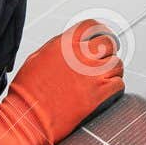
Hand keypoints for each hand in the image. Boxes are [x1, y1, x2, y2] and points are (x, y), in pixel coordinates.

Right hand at [0, 19, 123, 144]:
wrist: (26, 118)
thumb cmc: (26, 93)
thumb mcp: (37, 58)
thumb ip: (58, 48)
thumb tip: (70, 46)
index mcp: (64, 44)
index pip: (91, 26)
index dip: (99, 32)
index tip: (101, 38)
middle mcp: (80, 56)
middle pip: (108, 43)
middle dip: (107, 51)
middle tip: (104, 60)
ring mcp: (91, 74)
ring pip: (116, 64)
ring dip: (112, 71)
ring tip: (104, 79)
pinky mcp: (98, 94)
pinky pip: (119, 84)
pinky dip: (115, 88)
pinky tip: (106, 92)